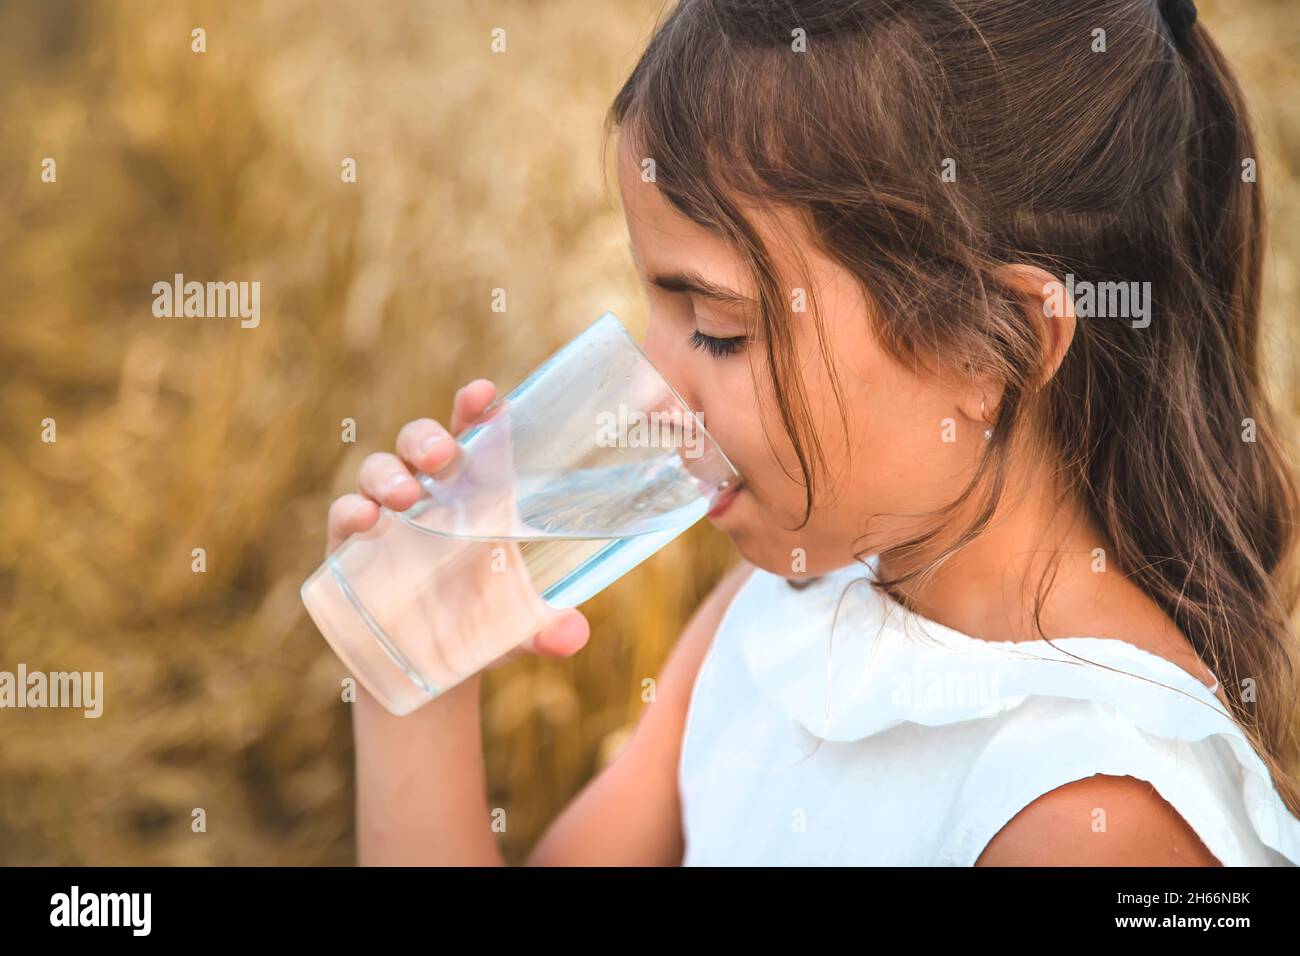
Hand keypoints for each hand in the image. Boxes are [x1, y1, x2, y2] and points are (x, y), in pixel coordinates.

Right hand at [323, 378, 590, 666]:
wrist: (428, 668)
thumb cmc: (481, 624)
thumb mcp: (518, 628)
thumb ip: (547, 630)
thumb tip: (573, 636)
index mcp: (475, 492)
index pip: (475, 436)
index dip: (476, 410)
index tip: (485, 394)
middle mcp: (429, 493)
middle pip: (421, 443)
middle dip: (427, 438)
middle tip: (440, 456)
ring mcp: (387, 516)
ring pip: (379, 469)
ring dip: (388, 473)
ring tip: (404, 494)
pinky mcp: (350, 547)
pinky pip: (343, 514)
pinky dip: (349, 511)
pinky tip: (362, 520)